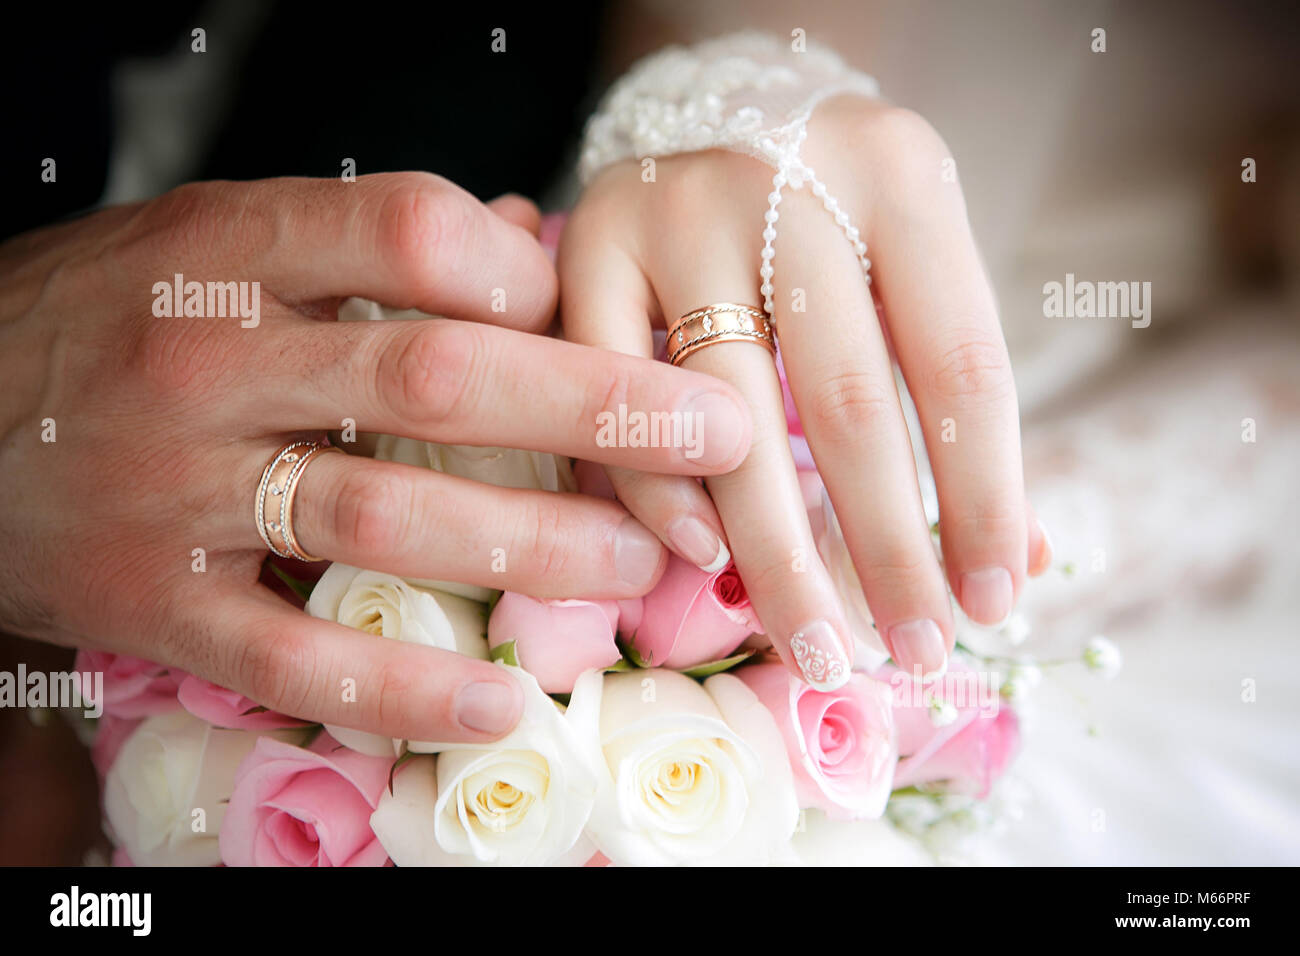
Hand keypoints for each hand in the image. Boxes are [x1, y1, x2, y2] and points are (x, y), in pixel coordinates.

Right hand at [0, 173, 750, 739]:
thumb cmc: (115, 314)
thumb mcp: (217, 238)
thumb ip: (366, 243)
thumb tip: (533, 246)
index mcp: (226, 248)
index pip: (409, 230)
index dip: (529, 271)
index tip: (603, 311)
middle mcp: (205, 362)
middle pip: (434, 378)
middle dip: (596, 410)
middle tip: (718, 434)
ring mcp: (175, 491)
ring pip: (384, 519)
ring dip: (533, 547)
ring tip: (641, 563)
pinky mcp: (149, 605)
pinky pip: (291, 656)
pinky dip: (401, 689)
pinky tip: (501, 704)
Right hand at [559, 97, 1050, 686]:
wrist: (717, 116)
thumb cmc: (838, 221)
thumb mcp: (915, 274)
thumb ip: (959, 404)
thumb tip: (1017, 564)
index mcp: (901, 177)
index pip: (962, 364)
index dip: (985, 500)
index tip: (991, 603)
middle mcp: (787, 182)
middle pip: (848, 402)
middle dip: (886, 552)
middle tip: (912, 652)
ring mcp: (677, 211)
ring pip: (726, 416)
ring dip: (778, 556)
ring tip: (820, 647)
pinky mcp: (590, 243)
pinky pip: (620, 395)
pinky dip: (661, 489)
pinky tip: (707, 560)